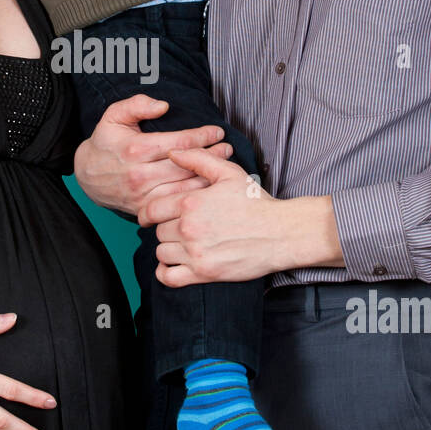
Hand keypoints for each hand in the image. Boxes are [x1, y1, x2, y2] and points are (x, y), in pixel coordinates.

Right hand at [73, 94, 234, 214]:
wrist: (87, 175)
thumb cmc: (106, 142)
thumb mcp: (113, 116)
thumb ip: (137, 105)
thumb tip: (163, 106)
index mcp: (135, 149)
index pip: (177, 143)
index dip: (201, 136)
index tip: (216, 132)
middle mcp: (140, 174)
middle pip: (185, 167)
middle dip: (211, 156)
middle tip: (227, 148)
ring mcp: (143, 195)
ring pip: (184, 188)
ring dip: (208, 178)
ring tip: (225, 167)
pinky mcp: (145, 209)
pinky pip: (175, 203)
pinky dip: (195, 196)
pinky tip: (208, 187)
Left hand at [139, 148, 343, 283]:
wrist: (280, 233)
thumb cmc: (256, 202)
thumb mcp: (229, 173)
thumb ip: (197, 159)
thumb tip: (172, 153)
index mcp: (191, 203)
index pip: (152, 209)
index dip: (150, 212)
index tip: (153, 216)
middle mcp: (189, 228)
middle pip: (158, 231)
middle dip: (166, 228)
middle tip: (180, 228)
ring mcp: (195, 253)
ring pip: (161, 252)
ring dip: (168, 249)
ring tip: (183, 244)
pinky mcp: (203, 273)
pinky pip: (168, 277)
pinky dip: (166, 272)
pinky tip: (174, 265)